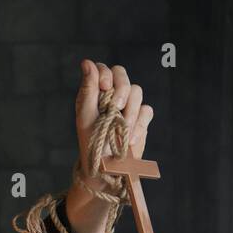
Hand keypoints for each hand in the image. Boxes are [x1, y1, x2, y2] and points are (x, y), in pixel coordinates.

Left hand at [68, 59, 156, 232]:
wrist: (107, 171)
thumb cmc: (91, 145)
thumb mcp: (86, 117)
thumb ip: (88, 90)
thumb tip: (87, 61)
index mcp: (95, 94)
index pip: (104, 70)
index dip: (105, 75)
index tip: (103, 88)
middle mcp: (111, 97)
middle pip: (123, 75)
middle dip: (122, 89)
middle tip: (116, 106)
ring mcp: (127, 107)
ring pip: (137, 92)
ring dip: (130, 111)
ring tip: (122, 131)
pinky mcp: (140, 120)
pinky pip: (147, 110)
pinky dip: (139, 123)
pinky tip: (131, 139)